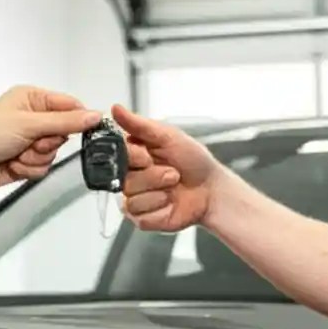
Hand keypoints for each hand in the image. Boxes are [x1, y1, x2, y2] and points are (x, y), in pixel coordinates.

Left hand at [0, 85, 102, 192]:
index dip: (80, 119)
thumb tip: (93, 115)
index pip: (71, 105)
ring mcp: (29, 140)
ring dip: (37, 158)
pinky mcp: (25, 160)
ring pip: (54, 153)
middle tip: (31, 142)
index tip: (86, 130)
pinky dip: (30, 168)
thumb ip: (65, 122)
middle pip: (65, 133)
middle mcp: (32, 118)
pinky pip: (44, 167)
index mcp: (32, 99)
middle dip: (49, 143)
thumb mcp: (29, 123)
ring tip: (17, 153)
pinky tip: (13, 163)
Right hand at [111, 104, 224, 231]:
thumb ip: (139, 124)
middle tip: (172, 173)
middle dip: (153, 176)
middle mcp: (131, 178)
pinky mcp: (143, 219)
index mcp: (133, 157)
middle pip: (124, 180)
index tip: (149, 156)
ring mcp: (135, 199)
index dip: (134, 157)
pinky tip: (170, 203)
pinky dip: (160, 209)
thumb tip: (116, 109)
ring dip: (159, 192)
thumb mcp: (168, 136)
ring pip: (131, 200)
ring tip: (173, 187)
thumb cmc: (194, 162)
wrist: (212, 190)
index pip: (115, 156)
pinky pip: (141, 216)